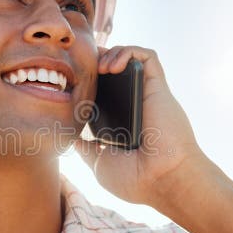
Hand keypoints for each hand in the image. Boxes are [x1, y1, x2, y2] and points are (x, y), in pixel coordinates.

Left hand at [74, 45, 205, 207]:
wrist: (162, 180)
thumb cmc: (136, 180)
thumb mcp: (99, 163)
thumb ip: (85, 147)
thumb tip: (70, 136)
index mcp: (121, 121)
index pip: (104, 90)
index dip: (90, 80)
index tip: (73, 80)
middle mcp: (135, 105)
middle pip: (116, 70)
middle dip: (98, 60)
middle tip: (83, 67)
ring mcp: (148, 95)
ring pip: (131, 58)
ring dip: (112, 53)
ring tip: (101, 68)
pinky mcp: (159, 87)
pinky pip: (147, 57)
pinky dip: (129, 51)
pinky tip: (113, 65)